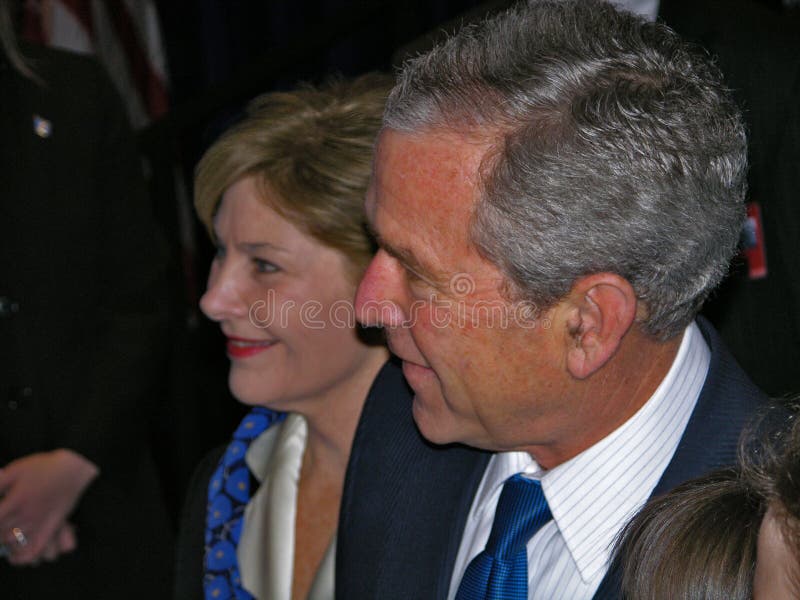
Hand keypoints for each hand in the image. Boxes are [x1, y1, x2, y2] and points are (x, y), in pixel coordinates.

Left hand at [0, 450, 98, 564]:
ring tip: (3, 534)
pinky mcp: (51, 526)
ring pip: (13, 540)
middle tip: (1, 522)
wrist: (73, 468)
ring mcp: (40, 522)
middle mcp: (26, 514)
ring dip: (4, 540)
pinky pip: (35, 548)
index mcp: (16, 500)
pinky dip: (23, 558)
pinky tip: (15, 558)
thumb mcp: (17, 469)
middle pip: (0, 532)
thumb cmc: (44, 467)